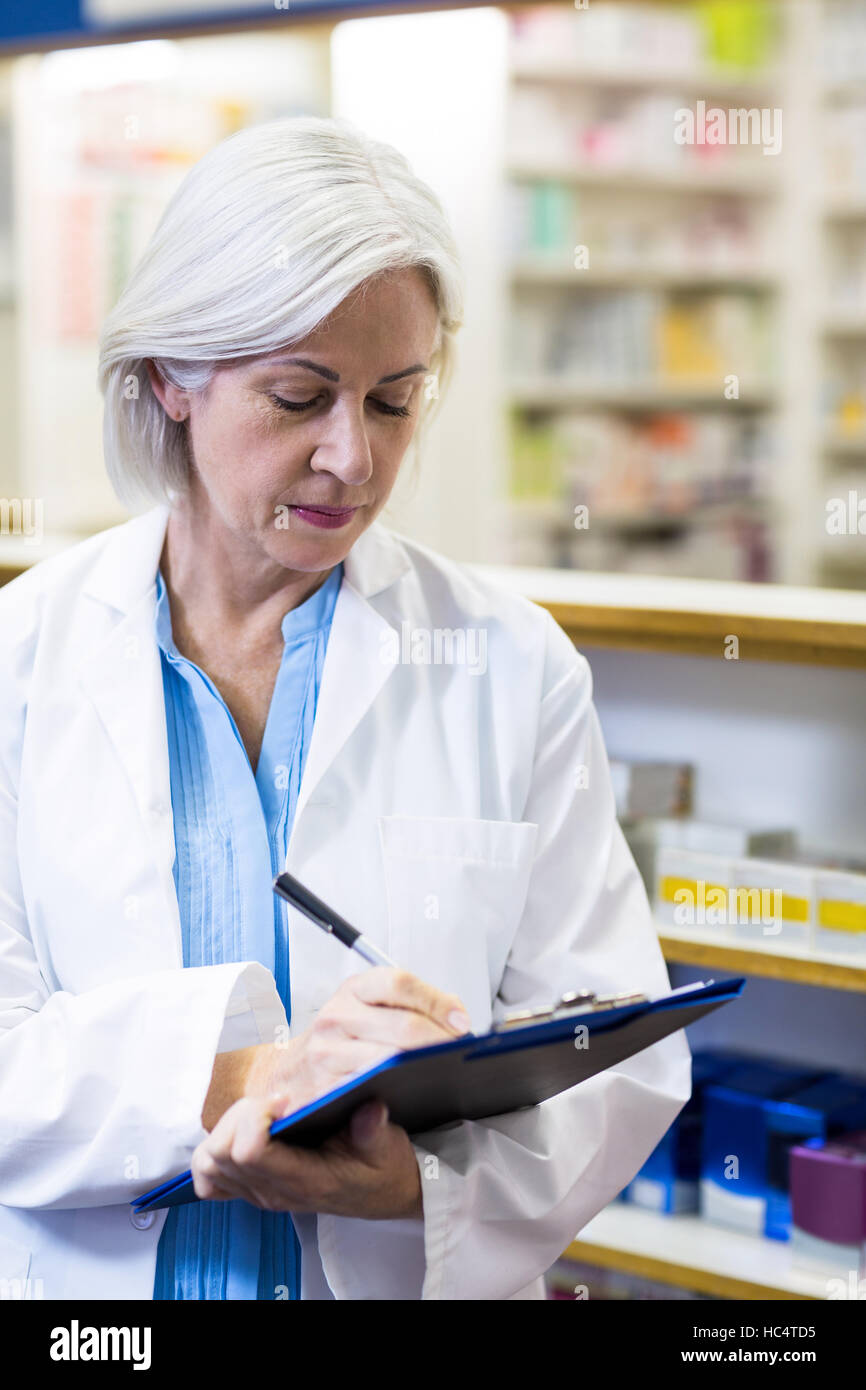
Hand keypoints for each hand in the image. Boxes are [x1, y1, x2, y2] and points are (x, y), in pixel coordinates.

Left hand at [190, 1096, 422, 1218]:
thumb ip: (374, 1129)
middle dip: (241, 1115)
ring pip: (208, 1164)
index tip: (283, 1099)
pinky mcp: (253, 1189)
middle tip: (273, 1102)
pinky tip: (243, 1133)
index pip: (248, 1152)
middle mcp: (274, 1192)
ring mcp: (259, 1194)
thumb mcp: (388, 1146)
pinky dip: (215, 1152)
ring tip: (260, 1114)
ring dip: (226, 1129)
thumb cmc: (385, 1168)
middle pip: (220, 1153)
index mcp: (304, 1181)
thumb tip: (369, 1108)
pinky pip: (210, 1178)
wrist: (387, 1195)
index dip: (256, 1116)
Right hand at [244, 966, 471, 1115]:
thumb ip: (409, 1004)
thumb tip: (457, 1019)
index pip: (398, 983)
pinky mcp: (325, 1089)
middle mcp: (337, 1017)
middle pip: (402, 1026)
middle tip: (461, 1053)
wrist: (288, 1072)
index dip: (436, 1001)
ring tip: (446, 1070)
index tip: (461, 1021)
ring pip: (391, 1060)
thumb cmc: (339, 1037)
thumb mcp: (366, 1005)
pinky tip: (415, 1090)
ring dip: (425, 1067)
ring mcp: (328, 1054)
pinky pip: (371, 1089)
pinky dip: (398, 1090)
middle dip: (440, 1041)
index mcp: (353, 990)